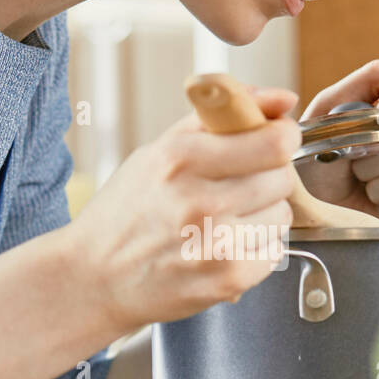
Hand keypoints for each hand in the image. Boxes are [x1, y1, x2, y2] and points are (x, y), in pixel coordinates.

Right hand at [72, 89, 300, 336]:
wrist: (95, 279)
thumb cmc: (128, 212)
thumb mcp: (159, 151)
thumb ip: (220, 118)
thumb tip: (282, 99)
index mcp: (180, 158)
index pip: (273, 141)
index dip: (282, 138)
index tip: (275, 141)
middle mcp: (199, 201)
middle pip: (282, 178)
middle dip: (268, 178)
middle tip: (237, 187)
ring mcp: (215, 244)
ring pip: (282, 216)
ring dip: (262, 216)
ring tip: (224, 222)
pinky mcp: (227, 279)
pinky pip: (274, 253)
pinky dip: (255, 250)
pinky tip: (223, 249)